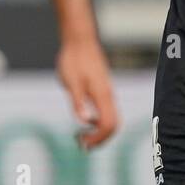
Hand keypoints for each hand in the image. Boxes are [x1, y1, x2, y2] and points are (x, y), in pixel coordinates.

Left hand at [56, 35, 118, 149]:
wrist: (79, 39)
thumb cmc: (74, 59)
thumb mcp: (71, 82)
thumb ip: (78, 101)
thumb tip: (83, 121)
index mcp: (102, 95)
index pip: (108, 125)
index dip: (97, 139)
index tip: (82, 143)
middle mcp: (108, 95)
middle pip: (113, 125)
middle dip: (100, 139)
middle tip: (82, 145)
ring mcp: (107, 92)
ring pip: (111, 118)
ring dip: (99, 131)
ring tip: (81, 136)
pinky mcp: (103, 88)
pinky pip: (106, 110)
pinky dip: (98, 121)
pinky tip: (85, 120)